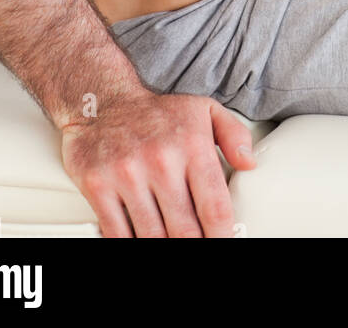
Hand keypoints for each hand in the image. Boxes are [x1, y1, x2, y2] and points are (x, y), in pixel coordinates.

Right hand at [60, 89, 256, 237]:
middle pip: (185, 231)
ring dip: (165, 247)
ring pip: (153, 237)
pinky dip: (131, 243)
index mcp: (192, 145)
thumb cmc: (158, 113)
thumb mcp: (205, 110)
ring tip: (172, 242)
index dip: (222, 237)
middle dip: (195, 246)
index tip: (223, 242)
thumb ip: (234, 135)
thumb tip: (249, 164)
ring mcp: (127, 175)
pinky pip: (118, 234)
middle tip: (199, 245)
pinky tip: (143, 239)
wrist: (103, 100)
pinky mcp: (98, 186)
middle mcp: (161, 161)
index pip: (215, 208)